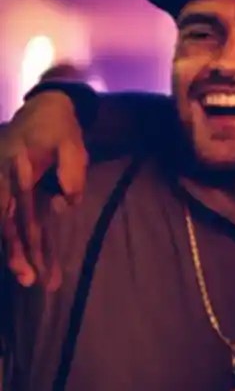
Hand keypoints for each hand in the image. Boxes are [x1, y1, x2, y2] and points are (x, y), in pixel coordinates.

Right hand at [0, 90, 87, 287]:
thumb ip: (72, 170)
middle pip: (7, 224)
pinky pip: (11, 218)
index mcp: (18, 169)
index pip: (20, 211)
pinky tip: (24, 261)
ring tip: (28, 280)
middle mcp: (3, 180)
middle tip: (30, 281)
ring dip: (16, 252)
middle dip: (17, 254)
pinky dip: (16, 239)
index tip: (34, 262)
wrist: (43, 109)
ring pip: (6, 225)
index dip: (25, 239)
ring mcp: (2, 186)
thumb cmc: (59, 128)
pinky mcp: (8, 191)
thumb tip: (67, 202)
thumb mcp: (71, 143)